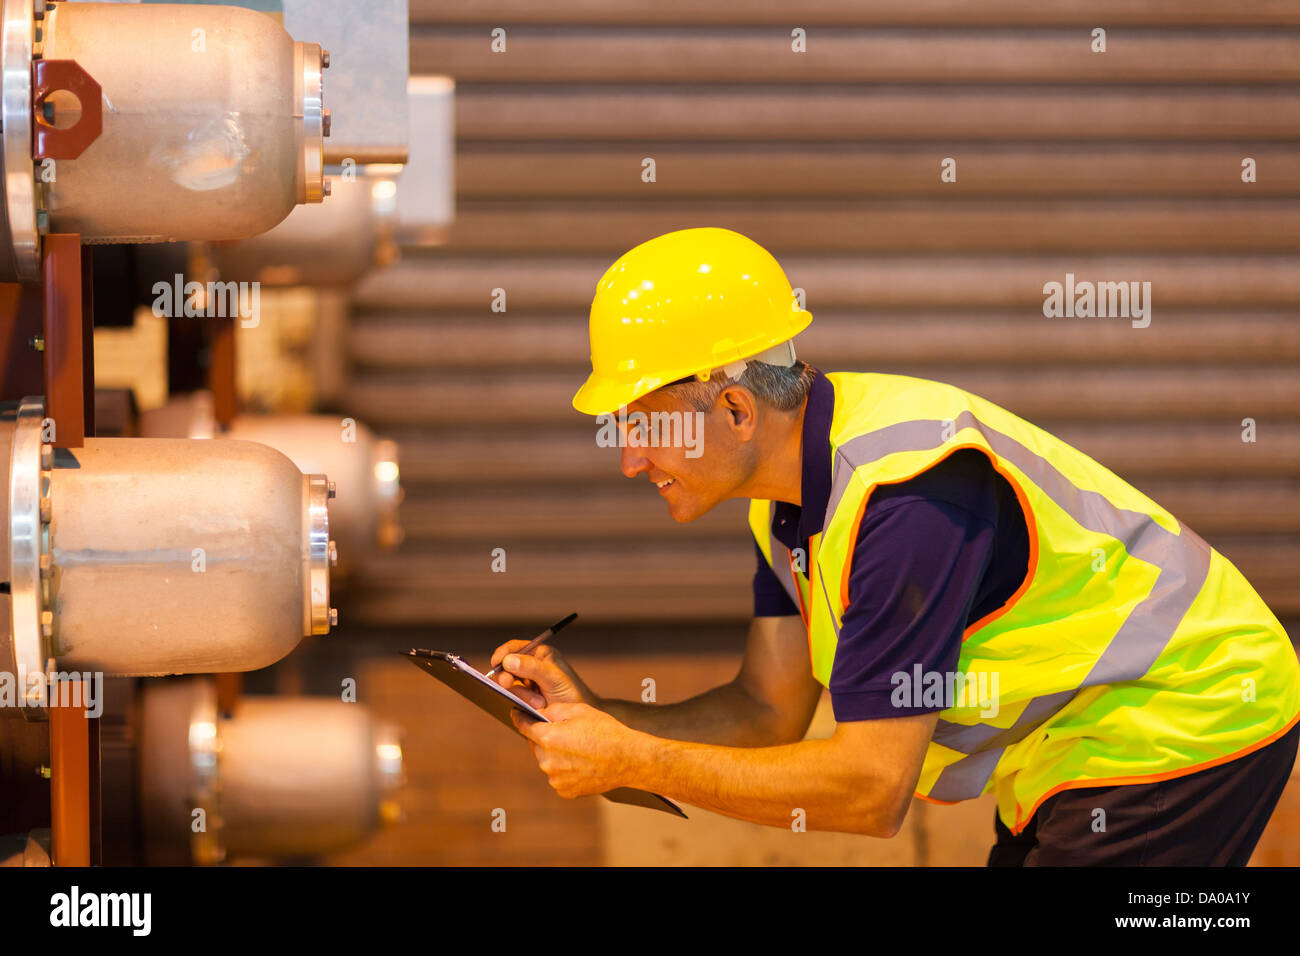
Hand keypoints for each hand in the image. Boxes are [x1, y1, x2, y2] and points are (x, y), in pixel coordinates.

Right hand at [488, 640, 597, 707]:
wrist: (578, 716)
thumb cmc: (572, 693)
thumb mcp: (553, 677)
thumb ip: (531, 668)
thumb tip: (507, 660)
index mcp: (539, 654)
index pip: (515, 648)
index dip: (502, 654)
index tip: (496, 662)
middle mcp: (531, 666)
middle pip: (507, 667)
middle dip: (508, 678)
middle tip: (506, 684)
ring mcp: (527, 683)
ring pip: (509, 685)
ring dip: (521, 695)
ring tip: (540, 702)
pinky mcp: (524, 698)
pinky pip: (513, 698)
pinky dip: (522, 703)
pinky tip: (537, 707)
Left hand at [510, 702, 644, 798]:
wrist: (628, 760)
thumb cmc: (606, 731)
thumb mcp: (579, 710)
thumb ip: (553, 709)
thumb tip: (539, 713)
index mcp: (548, 738)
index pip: (524, 726)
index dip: (520, 718)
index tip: (517, 714)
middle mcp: (547, 761)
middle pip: (536, 745)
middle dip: (544, 737)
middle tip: (564, 732)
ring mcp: (555, 779)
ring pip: (547, 761)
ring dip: (555, 754)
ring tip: (578, 749)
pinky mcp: (564, 791)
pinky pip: (558, 777)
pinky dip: (564, 770)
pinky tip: (582, 763)